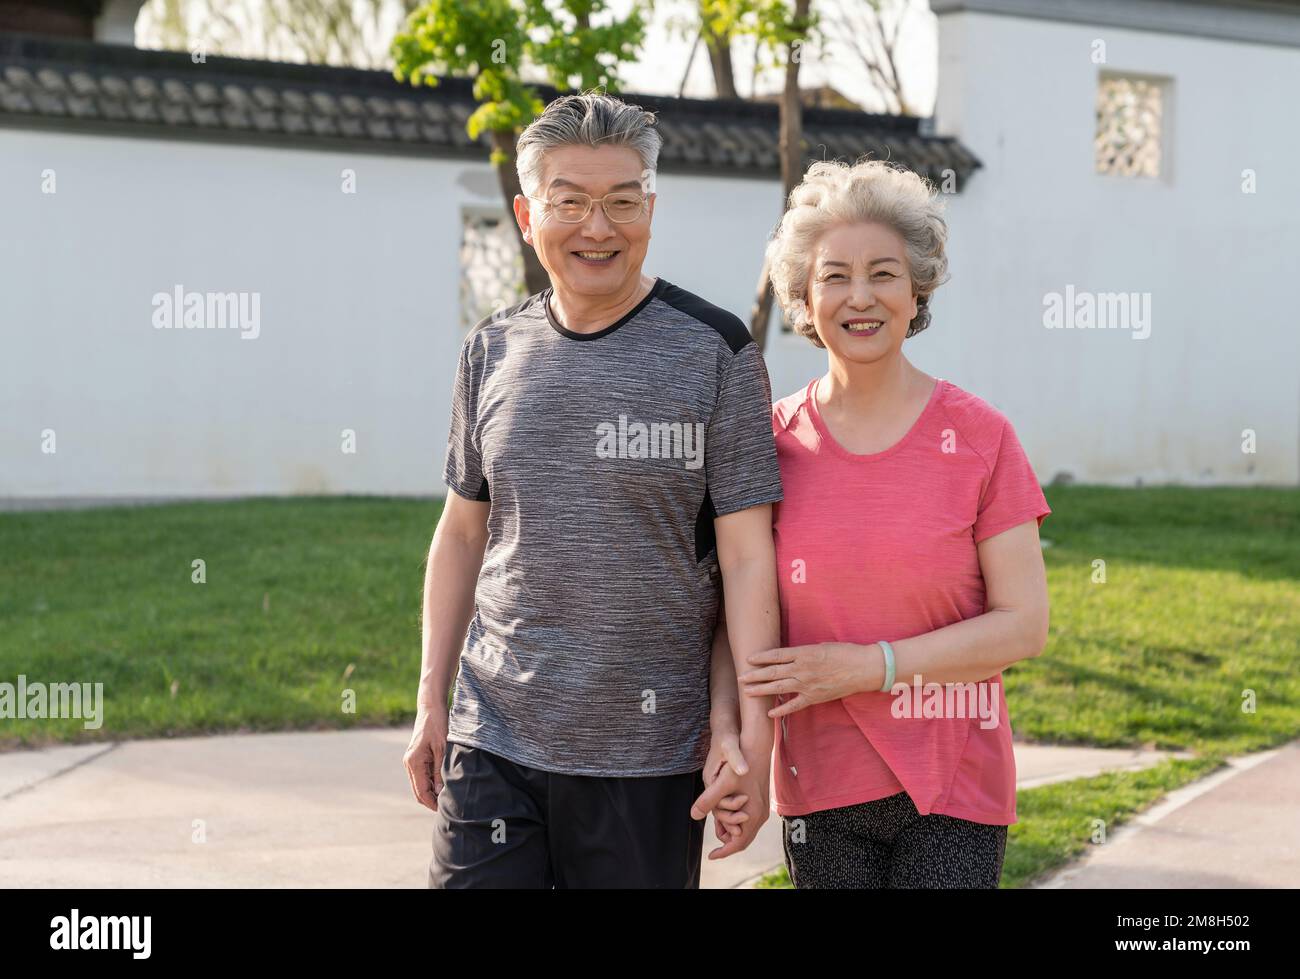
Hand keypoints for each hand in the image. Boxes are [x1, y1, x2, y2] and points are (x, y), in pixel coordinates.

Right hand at [402, 700, 448, 810]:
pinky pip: (421, 777)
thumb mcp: (443, 748)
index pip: (421, 792)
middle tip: (448, 807)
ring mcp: (410, 761)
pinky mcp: (415, 758)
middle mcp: (409, 764)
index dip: (432, 803)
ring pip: (419, 786)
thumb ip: (439, 771)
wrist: (430, 708)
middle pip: (418, 792)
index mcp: (414, 762)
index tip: (445, 810)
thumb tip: (439, 791)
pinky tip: (442, 785)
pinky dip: (429, 784)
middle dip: (431, 801)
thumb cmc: (438, 725)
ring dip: (430, 793)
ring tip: (447, 798)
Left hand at [691, 736, 770, 858]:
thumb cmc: (740, 764)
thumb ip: (708, 801)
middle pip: (743, 839)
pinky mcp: (761, 801)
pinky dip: (735, 821)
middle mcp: (760, 814)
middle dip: (727, 842)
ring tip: (715, 828)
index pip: (738, 843)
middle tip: (713, 845)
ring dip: (730, 831)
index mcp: (753, 814)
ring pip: (746, 829)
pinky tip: (723, 815)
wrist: (757, 746)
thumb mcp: (721, 784)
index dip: (724, 852)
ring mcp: (762, 808)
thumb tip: (694, 816)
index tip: (711, 856)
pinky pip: (748, 819)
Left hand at [739, 642, 881, 718]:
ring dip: (761, 690)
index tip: (748, 659)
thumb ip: (803, 652)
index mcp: (804, 653)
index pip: (776, 655)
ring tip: (746, 692)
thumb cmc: (845, 652)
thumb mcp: (821, 646)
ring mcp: (807, 684)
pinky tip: (770, 712)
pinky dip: (781, 709)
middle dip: (754, 675)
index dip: (761, 657)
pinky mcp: (814, 697)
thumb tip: (787, 657)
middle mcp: (802, 669)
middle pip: (773, 672)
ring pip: (779, 688)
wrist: (863, 668)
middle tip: (740, 677)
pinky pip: (794, 705)